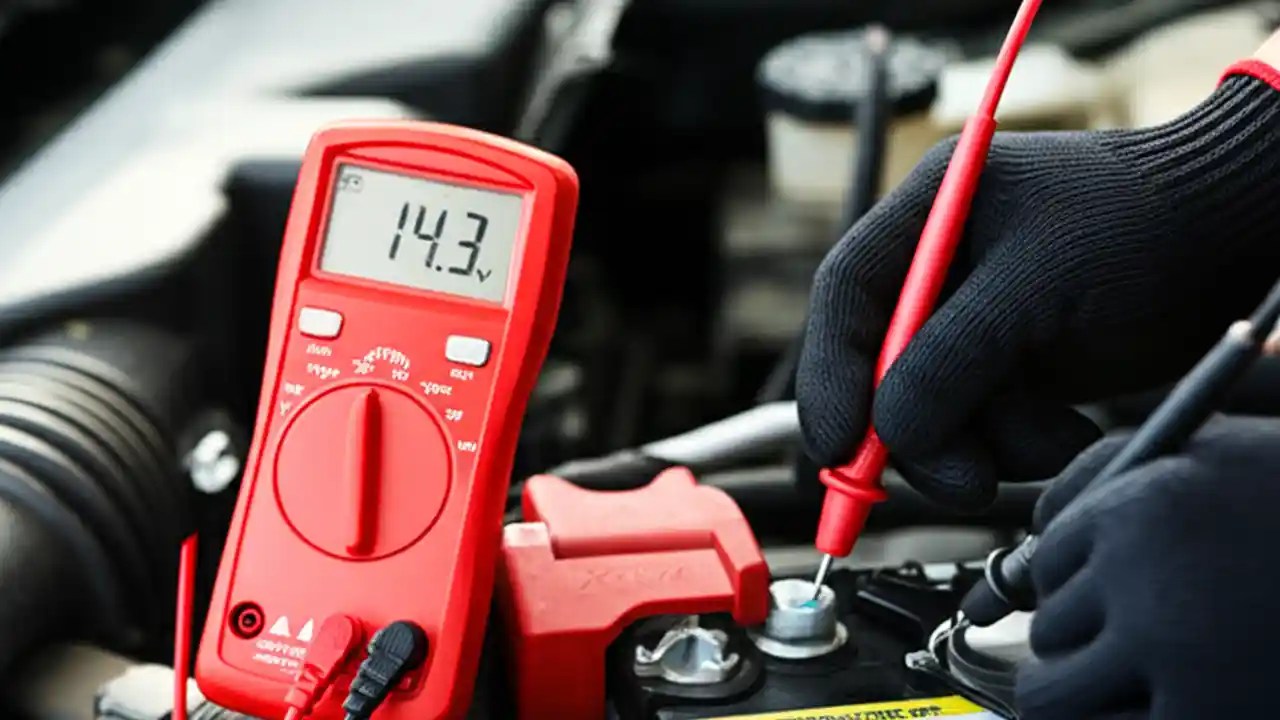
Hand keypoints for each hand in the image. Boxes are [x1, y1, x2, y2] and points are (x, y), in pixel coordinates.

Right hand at [796, 70, 1279, 509]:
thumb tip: (886, 432)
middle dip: (916, 431)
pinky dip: (1021, 444)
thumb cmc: (1148, 229)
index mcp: (930, 214)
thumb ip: (951, 357)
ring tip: (1053, 436)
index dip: (832, 372)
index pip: (846, 295)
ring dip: (985, 444)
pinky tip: (1069, 430)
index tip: (839, 445)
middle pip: (881, 365)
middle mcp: (940, 268)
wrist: (1240, 236)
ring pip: (934, 408)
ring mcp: (976, 320)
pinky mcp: (1011, 364)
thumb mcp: (1037, 285)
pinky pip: (985, 425)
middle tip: (959, 480)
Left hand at [1016, 415, 1279, 718]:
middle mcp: (1147, 582)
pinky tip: (1182, 706)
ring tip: (1159, 683)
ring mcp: (1176, 663)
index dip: (1089, 573)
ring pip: (1052, 695)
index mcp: (1147, 505)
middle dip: (1088, 636)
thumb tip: (1037, 528)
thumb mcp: (1223, 455)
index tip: (1133, 584)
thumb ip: (1115, 473)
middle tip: (1150, 644)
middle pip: (1048, 625)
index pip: (1050, 554)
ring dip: (1091, 695)